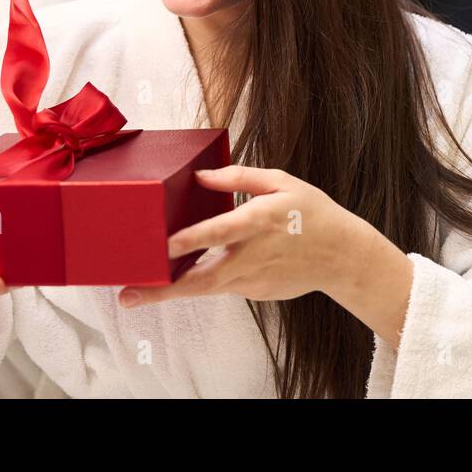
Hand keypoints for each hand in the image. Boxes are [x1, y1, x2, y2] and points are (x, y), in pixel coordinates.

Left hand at [117, 165, 371, 307]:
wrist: (344, 257)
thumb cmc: (312, 214)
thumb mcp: (282, 182)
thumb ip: (240, 177)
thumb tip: (202, 175)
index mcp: (259, 221)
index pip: (218, 232)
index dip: (189, 241)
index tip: (162, 247)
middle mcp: (252, 255)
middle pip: (202, 278)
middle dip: (163, 290)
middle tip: (128, 296)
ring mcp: (253, 280)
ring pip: (205, 288)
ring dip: (171, 291)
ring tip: (137, 294)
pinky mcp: (255, 292)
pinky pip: (223, 284)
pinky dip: (201, 281)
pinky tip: (183, 275)